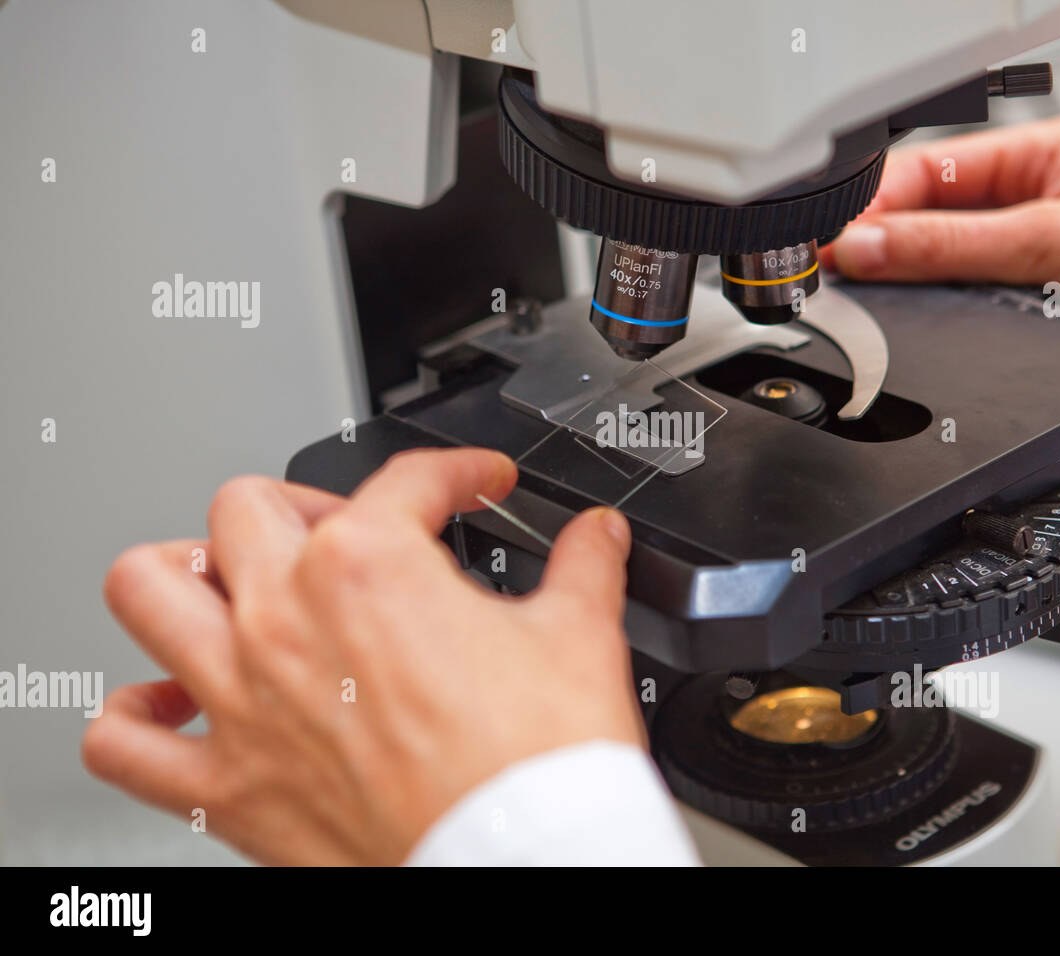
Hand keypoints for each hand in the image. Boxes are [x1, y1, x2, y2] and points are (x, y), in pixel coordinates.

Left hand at [83, 448, 643, 864]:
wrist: (521, 864)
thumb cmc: (541, 761)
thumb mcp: (582, 637)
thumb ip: (585, 567)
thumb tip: (596, 536)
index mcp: (371, 565)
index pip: (406, 479)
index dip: (457, 472)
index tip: (476, 485)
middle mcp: (286, 617)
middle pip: (247, 507)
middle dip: (308, 503)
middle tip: (356, 530)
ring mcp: (243, 700)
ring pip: (148, 590)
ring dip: (186, 576)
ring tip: (233, 584)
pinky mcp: (226, 787)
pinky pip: (124, 741)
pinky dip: (135, 716)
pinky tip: (175, 704)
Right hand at [823, 115, 1059, 444]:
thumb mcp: (1049, 241)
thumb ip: (948, 246)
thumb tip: (865, 246)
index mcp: (1043, 154)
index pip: (929, 169)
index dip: (874, 206)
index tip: (833, 243)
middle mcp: (1034, 201)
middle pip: (928, 218)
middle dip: (883, 245)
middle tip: (837, 277)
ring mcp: (1032, 258)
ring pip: (942, 267)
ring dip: (910, 284)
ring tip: (867, 300)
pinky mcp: (1035, 310)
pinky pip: (964, 308)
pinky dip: (936, 318)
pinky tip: (918, 326)